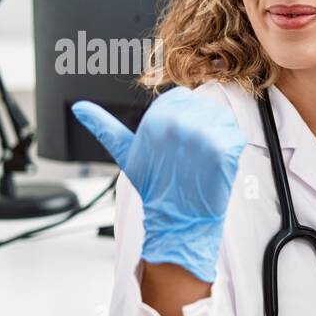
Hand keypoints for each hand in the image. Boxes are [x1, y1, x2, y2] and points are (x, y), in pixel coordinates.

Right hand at [72, 86, 246, 283]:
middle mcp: (178, 122)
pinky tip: (218, 164)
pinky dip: (232, 149)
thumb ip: (104, 127)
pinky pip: (236, 136)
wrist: (177, 219)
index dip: (184, 117)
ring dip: (219, 135)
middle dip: (202, 126)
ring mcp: (203, 135)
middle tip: (193, 154)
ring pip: (222, 118)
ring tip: (205, 158)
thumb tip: (79, 108)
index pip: (181, 97)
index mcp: (155, 118)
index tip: (180, 140)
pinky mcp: (224, 149)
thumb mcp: (126, 153)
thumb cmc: (154, 186)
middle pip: (203, 106)